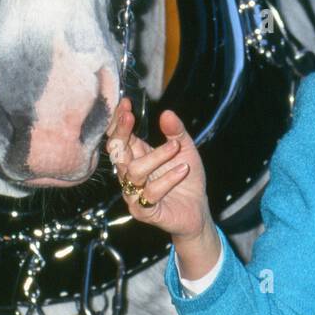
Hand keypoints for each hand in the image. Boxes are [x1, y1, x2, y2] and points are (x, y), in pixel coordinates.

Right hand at [105, 98, 208, 240]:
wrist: (197, 209)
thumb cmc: (186, 177)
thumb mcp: (185, 149)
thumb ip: (176, 132)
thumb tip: (167, 113)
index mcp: (137, 156)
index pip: (119, 137)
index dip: (118, 121)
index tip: (125, 103)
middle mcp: (130, 174)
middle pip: (116, 152)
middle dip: (121, 133)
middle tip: (130, 116)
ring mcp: (134, 193)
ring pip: (134, 171)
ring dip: (156, 156)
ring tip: (176, 148)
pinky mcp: (144, 211)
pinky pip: (150, 193)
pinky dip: (168, 179)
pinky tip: (183, 169)